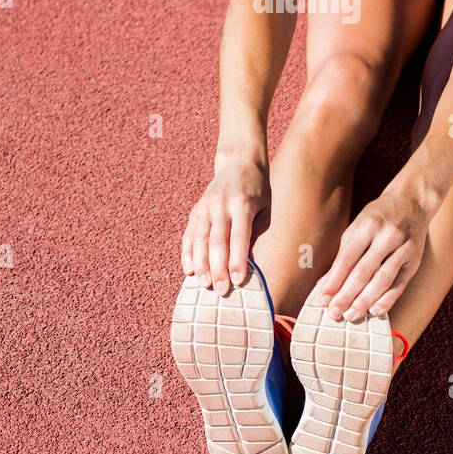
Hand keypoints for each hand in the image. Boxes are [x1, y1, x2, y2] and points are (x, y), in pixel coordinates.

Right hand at [181, 156, 270, 293]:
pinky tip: (189, 270)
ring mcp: (205, 207)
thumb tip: (247, 264)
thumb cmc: (258, 190)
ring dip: (201, 264)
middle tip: (220, 290)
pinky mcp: (196, 210)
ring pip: (200, 240)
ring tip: (204, 284)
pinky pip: (189, 235)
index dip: (237, 260)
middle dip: (218, 268)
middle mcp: (221, 205)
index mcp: (242, 204)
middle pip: (217, 242)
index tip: (238, 281)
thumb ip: (256, 232)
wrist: (239, 163)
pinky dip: (188, 254)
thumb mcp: (265, 208)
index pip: (239, 237)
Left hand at [316, 185, 429, 319]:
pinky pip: (399, 284)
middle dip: (346, 295)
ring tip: (351, 315)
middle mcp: (387, 236)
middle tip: (334, 313)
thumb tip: (325, 282)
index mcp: (368, 225)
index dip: (334, 281)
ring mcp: (403, 248)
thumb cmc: (379, 216)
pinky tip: (374, 310)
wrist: (413, 200)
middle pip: (363, 271)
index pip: (347, 258)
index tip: (323, 298)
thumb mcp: (358, 227)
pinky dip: (387, 299)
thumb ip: (343, 254)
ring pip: (382, 280)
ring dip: (364, 301)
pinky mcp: (414, 259)